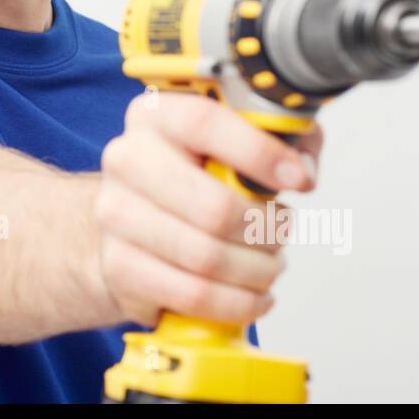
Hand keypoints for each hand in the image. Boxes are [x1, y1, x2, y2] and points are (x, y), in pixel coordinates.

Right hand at [94, 90, 323, 327]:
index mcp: (155, 114)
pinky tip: (253, 296)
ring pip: (207, 259)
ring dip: (257, 270)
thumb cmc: (192, 174)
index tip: (298, 179)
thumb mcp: (238, 137)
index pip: (204, 124)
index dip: (259, 153)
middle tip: (282, 232)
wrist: (132, 216)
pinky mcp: (119, 265)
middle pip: (213, 207)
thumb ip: (280, 137)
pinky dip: (237, 304)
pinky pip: (193, 295)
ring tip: (270, 265)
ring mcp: (116, 214)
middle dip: (266, 230)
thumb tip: (301, 170)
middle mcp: (127, 159)